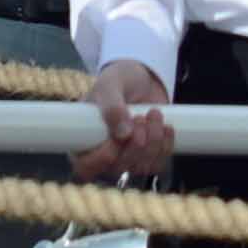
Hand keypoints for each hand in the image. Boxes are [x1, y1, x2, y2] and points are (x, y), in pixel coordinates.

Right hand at [78, 59, 174, 182]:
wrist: (142, 79)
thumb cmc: (118, 79)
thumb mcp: (109, 85)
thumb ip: (112, 107)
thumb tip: (123, 135)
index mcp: (81, 138)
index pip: (85, 166)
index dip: (102, 159)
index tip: (119, 137)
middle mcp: (101, 153)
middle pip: (118, 167)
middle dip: (136, 144)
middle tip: (140, 117)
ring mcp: (126, 158)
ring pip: (140, 167)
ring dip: (153, 143)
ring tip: (154, 114)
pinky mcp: (146, 157)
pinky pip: (158, 164)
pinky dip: (165, 146)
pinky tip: (166, 127)